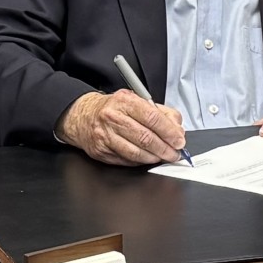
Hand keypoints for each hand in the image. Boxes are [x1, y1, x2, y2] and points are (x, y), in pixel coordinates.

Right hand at [58, 89, 187, 165]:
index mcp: (124, 101)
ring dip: (154, 157)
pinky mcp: (102, 151)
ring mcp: (106, 136)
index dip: (169, 131)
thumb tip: (177, 129)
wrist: (83, 116)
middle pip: (145, 137)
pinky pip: (127, 160)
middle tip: (175, 153)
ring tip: (163, 156)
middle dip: (165, 148)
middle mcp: (112, 117)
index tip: (179, 140)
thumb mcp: (136, 101)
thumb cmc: (113, 109)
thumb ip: (161, 112)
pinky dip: (141, 161)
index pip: (152, 117)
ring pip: (136, 152)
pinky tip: (147, 158)